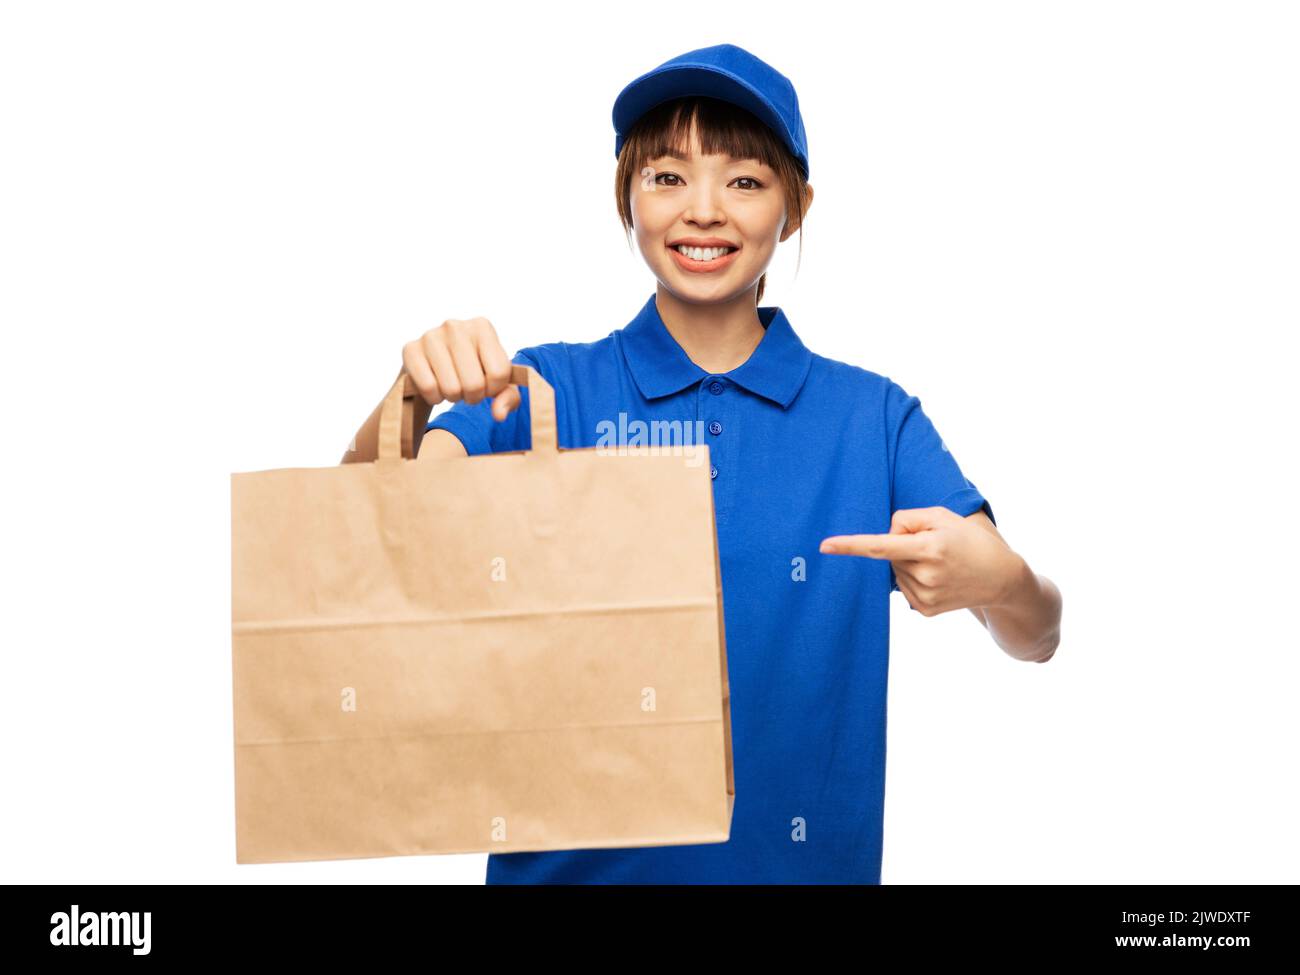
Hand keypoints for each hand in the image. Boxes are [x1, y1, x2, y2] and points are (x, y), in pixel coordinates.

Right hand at [402, 317, 519, 420]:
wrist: (431, 367)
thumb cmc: (471, 373)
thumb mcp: (496, 383)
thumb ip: (508, 398)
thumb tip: (499, 414)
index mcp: (482, 326)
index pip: (499, 373)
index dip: (493, 389)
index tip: (485, 384)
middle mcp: (456, 326)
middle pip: (475, 383)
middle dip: (472, 396)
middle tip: (466, 389)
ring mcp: (431, 335)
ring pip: (452, 388)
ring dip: (453, 397)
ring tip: (451, 386)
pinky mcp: (410, 349)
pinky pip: (429, 388)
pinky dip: (434, 397)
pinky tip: (435, 387)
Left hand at [819, 507, 1025, 616]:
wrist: (1000, 578)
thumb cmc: (969, 541)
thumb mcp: (943, 516)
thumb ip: (908, 517)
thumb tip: (885, 534)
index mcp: (929, 547)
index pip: (880, 546)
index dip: (850, 546)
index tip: (825, 546)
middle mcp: (925, 574)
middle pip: (889, 554)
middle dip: (901, 545)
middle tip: (932, 546)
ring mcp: (925, 596)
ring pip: (894, 572)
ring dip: (906, 564)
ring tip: (938, 563)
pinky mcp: (924, 610)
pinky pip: (902, 588)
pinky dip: (913, 579)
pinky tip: (936, 578)